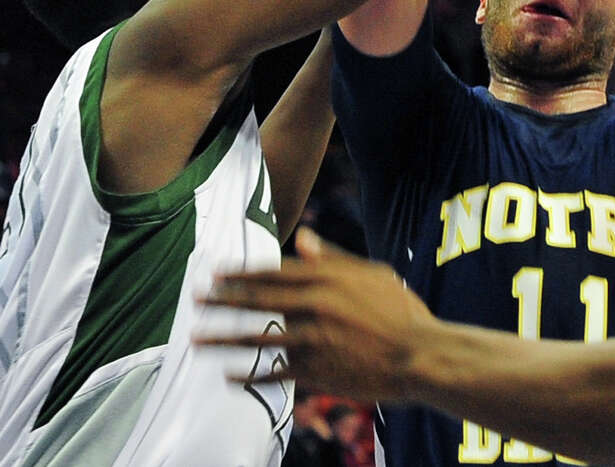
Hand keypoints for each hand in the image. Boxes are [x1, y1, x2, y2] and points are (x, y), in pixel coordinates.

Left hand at [195, 228, 431, 401]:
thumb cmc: (401, 310)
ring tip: (196, 339)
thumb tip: (301, 238)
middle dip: (222, 300)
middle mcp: (314, 306)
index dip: (241, 273)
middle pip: (258, 301)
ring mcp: (312, 339)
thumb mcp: (373, 273)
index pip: (273, 272)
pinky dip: (248, 375)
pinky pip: (273, 372)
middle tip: (195, 299)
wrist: (419, 355)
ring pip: (257, 338)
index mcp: (328, 279)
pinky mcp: (314, 370)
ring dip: (222, 338)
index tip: (216, 273)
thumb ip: (333, 258)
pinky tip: (228, 376)